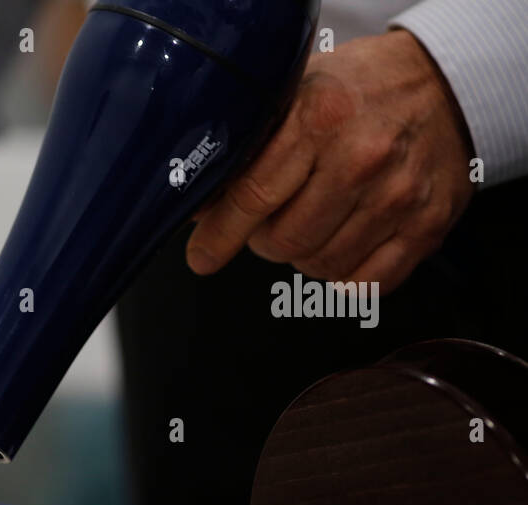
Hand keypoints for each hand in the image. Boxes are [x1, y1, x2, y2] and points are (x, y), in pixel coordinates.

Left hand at [186, 29, 475, 293]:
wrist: (445, 82)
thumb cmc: (361, 90)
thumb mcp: (297, 95)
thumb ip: (249, 149)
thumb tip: (199, 208)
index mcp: (321, 119)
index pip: (253, 197)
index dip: (220, 236)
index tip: (202, 257)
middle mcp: (363, 159)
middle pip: (284, 242)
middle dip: (265, 241)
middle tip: (272, 221)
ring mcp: (399, 196)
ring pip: (322, 267)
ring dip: (305, 256)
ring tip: (313, 223)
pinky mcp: (427, 224)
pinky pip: (367, 283)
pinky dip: (345, 276)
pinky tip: (343, 245)